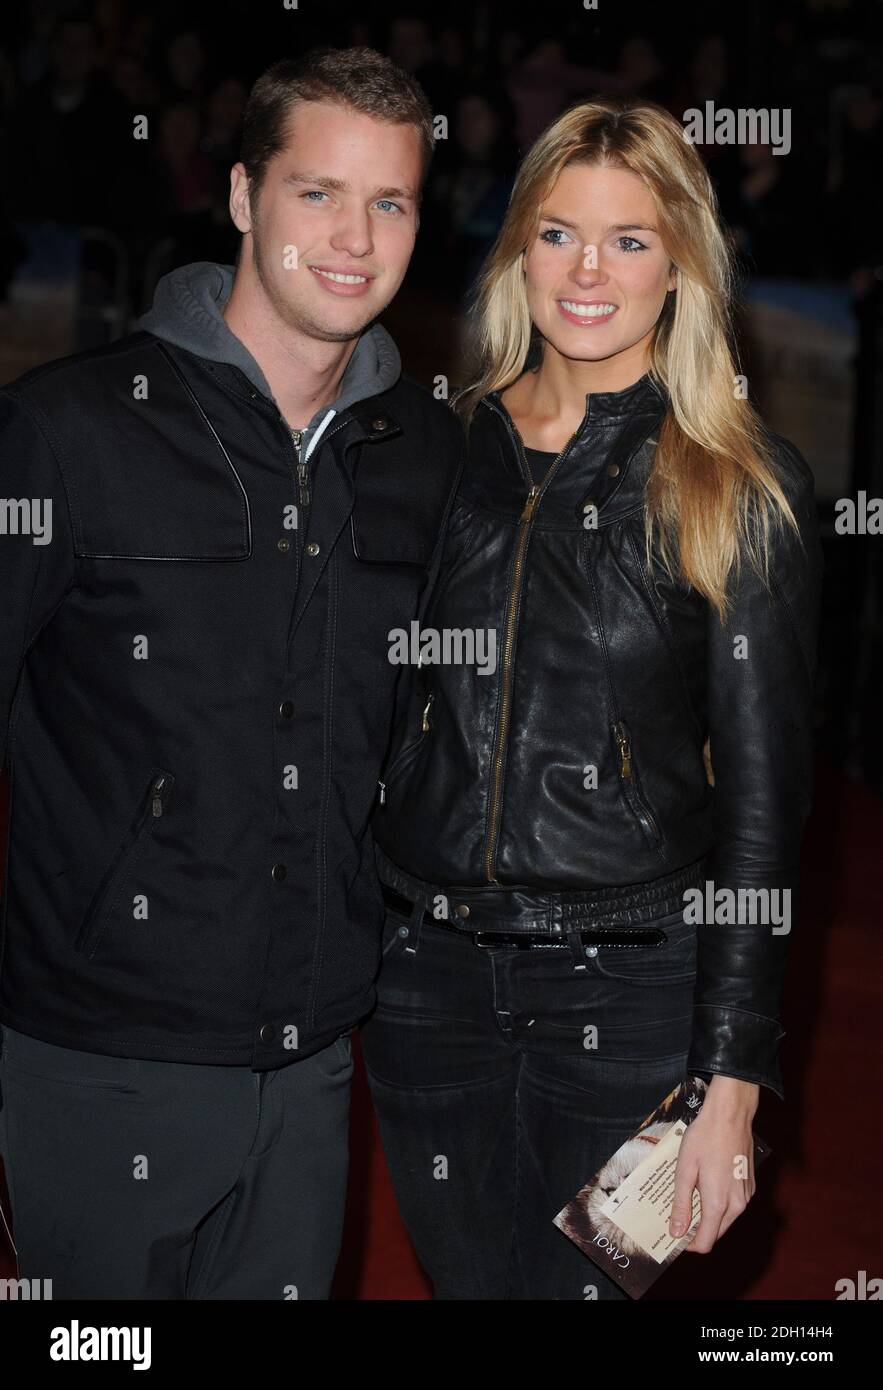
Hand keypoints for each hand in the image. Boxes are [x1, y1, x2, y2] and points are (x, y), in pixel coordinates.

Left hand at [668, 1076, 758, 1252]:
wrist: (731, 1114)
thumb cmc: (704, 1137)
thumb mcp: (685, 1170)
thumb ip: (681, 1204)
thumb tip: (676, 1232)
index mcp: (718, 1203)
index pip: (706, 1242)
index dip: (689, 1244)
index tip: (675, 1236)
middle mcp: (737, 1205)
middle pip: (716, 1232)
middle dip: (697, 1230)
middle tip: (678, 1215)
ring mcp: (746, 1195)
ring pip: (725, 1219)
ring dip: (709, 1215)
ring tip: (690, 1195)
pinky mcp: (750, 1185)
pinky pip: (733, 1205)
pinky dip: (720, 1202)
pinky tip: (706, 1184)